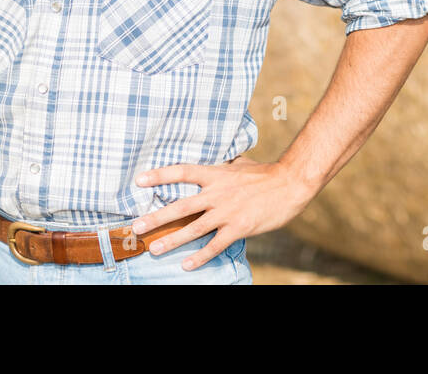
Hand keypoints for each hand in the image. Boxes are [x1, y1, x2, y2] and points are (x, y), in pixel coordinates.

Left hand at [131, 156, 315, 269]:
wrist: (290, 184)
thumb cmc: (266, 173)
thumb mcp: (241, 164)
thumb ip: (225, 166)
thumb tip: (219, 161)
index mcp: (216, 174)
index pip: (182, 171)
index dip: (160, 175)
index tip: (139, 180)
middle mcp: (217, 193)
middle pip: (181, 206)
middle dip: (157, 217)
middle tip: (137, 227)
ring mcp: (227, 212)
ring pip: (193, 229)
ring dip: (172, 240)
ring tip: (154, 249)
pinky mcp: (239, 228)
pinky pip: (215, 245)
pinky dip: (200, 256)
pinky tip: (187, 265)